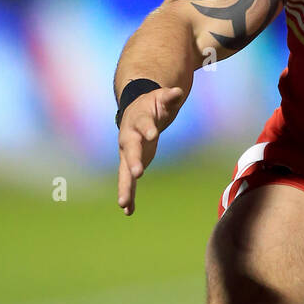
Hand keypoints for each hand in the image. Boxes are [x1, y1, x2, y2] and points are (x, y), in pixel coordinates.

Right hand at [116, 85, 183, 214]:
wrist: (135, 110)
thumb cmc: (151, 105)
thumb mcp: (161, 98)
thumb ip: (169, 97)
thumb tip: (179, 92)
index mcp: (139, 120)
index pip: (144, 124)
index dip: (148, 128)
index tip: (153, 134)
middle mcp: (129, 138)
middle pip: (130, 150)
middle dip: (133, 161)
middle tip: (138, 173)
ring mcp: (128, 153)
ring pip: (124, 170)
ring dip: (125, 187)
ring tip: (124, 204)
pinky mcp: (130, 163)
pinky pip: (128, 180)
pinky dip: (128, 194)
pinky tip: (128, 211)